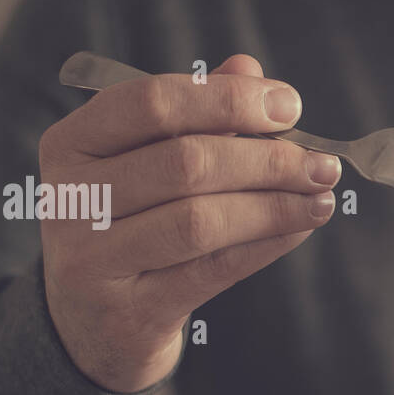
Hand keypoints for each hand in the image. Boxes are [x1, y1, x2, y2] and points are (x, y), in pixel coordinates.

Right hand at [38, 54, 340, 391]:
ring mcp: (92, 260)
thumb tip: (251, 69)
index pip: (150, 102)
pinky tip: (299, 228)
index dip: (227, 99)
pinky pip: (212, 270)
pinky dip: (266, 244)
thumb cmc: (132, 225)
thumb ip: (195, 115)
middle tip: (322, 163)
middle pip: (184, 163)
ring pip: (200, 221)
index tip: (290, 107)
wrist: (94, 325)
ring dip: (274, 205)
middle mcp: (70, 198)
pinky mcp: (129, 311)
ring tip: (322, 198)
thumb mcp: (147, 164)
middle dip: (267, 159)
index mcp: (71, 143)